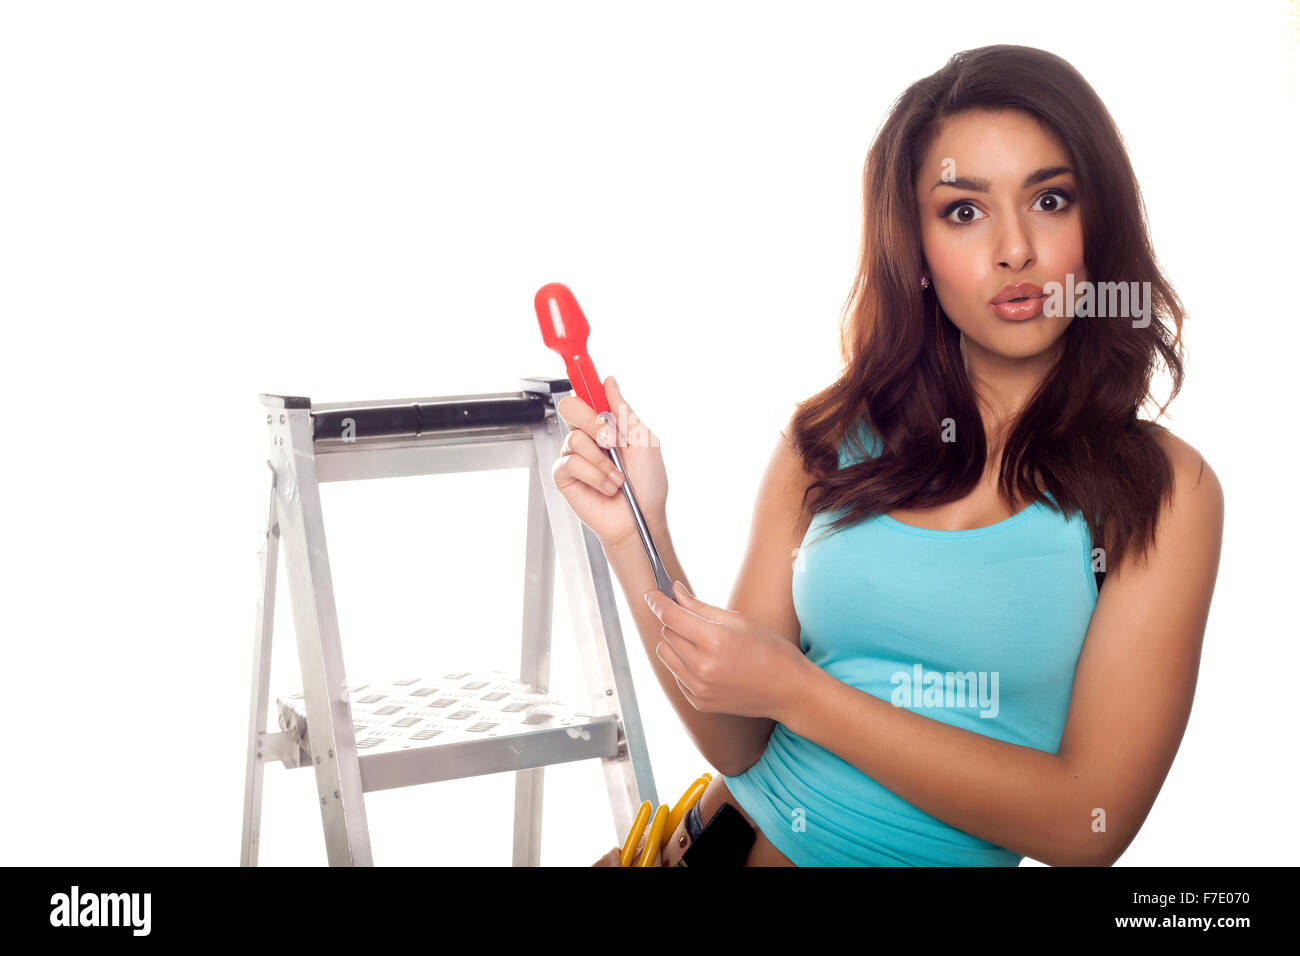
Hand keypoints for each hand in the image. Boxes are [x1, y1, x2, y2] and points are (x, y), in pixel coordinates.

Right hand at [553, 376, 668, 551]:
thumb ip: (624, 411)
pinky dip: (594, 476)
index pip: (589, 392)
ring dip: (603, 462)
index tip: (579, 365)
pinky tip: (606, 487)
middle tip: (611, 440)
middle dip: (593, 421)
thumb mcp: (644, 441)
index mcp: (608, 423)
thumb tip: (609, 382)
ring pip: (575, 438)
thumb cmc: (648, 485)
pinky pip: (570, 462)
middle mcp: (589, 435)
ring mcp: (575, 455)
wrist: (641, 520)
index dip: (581, 376)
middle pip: (570, 406)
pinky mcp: (565, 475)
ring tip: (617, 478)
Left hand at [645, 581, 810, 720]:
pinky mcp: (698, 702)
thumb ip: (701, 607)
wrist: (788, 691)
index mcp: (715, 642)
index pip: (671, 617)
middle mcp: (703, 668)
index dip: (657, 602)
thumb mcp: (739, 621)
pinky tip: (710, 663)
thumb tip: (675, 592)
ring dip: (676, 643)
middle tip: (697, 620)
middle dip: (676, 622)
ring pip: (666, 655)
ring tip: (703, 643)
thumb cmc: (770, 650)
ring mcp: (699, 688)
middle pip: (667, 634)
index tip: (651, 594)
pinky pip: (676, 674)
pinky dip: (685, 664)